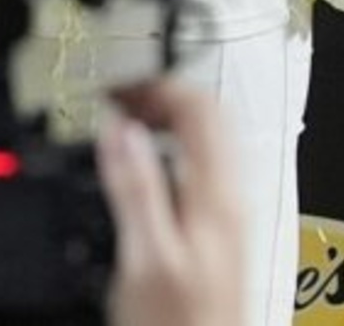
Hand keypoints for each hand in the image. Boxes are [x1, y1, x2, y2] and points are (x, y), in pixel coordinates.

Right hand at [99, 81, 243, 325]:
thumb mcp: (145, 256)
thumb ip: (134, 187)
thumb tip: (119, 130)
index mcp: (215, 196)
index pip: (198, 107)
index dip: (151, 87)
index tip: (112, 93)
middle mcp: (231, 201)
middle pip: (210, 117)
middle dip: (160, 96)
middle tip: (118, 100)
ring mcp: (230, 217)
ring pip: (210, 141)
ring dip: (168, 121)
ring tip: (127, 124)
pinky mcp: (221, 235)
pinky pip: (205, 170)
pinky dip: (173, 151)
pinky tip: (147, 168)